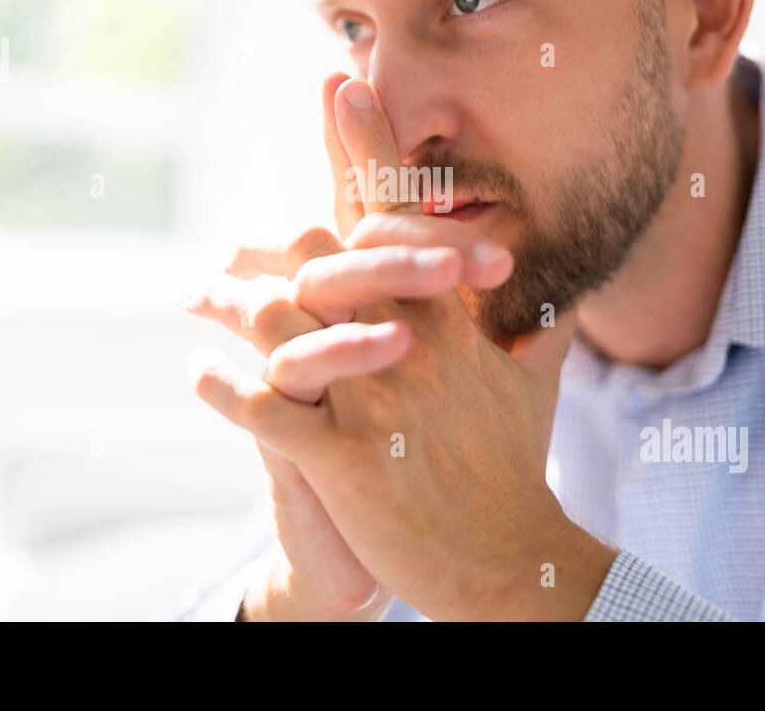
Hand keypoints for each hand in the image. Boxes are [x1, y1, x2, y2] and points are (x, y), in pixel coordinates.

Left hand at [188, 219, 508, 618]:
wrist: (509, 560)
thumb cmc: (516, 473)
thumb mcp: (535, 390)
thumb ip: (543, 334)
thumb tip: (567, 299)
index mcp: (442, 327)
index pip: (385, 238)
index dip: (339, 207)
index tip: (296, 204)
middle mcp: (402, 349)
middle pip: (318, 260)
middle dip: (262, 244)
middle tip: (228, 250)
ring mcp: (367, 402)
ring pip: (275, 319)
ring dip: (225, 300)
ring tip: (198, 295)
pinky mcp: (339, 458)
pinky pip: (261, 409)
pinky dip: (220, 387)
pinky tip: (199, 370)